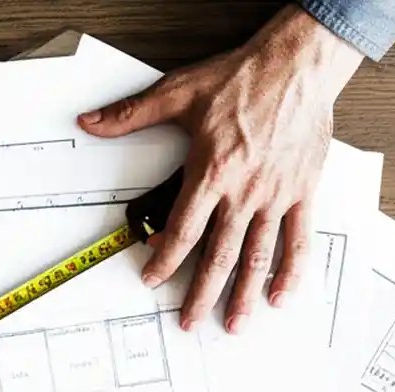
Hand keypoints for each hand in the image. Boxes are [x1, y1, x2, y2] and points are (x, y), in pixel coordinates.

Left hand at [80, 5, 362, 333]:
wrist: (298, 64)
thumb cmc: (243, 78)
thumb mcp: (179, 92)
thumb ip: (133, 114)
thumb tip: (92, 123)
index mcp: (212, 173)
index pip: (183, 230)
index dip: (165, 259)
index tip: (153, 279)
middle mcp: (244, 192)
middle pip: (218, 256)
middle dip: (201, 294)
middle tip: (190, 322)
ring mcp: (275, 196)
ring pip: (257, 256)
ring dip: (244, 294)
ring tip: (233, 324)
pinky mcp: (302, 192)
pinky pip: (298, 239)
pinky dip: (291, 271)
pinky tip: (281, 295)